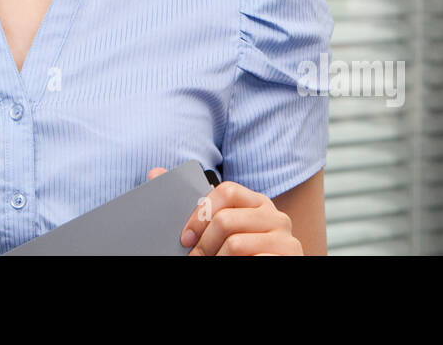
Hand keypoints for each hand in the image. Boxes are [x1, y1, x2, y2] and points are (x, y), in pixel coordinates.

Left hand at [147, 167, 302, 255]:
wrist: (265, 269)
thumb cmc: (241, 254)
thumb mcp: (220, 229)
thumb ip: (195, 206)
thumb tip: (154, 173)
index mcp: (257, 202)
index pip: (225, 191)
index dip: (199, 214)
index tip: (184, 238)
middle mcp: (275, 217)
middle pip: (226, 219)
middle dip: (203, 244)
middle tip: (195, 258)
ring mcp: (286, 240)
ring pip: (235, 244)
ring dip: (216, 259)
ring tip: (212, 263)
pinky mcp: (288, 258)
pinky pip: (253, 260)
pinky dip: (232, 267)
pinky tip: (230, 267)